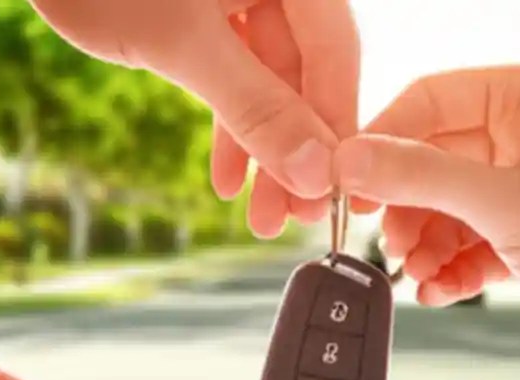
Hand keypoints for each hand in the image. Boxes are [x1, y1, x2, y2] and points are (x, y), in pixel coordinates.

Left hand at [29, 0, 358, 237]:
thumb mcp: (184, 43)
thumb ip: (256, 106)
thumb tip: (316, 173)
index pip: (335, 55)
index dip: (336, 130)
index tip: (333, 196)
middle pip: (305, 74)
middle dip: (295, 152)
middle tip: (295, 219)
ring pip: (269, 81)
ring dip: (262, 149)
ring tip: (259, 217)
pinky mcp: (208, 10)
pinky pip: (233, 73)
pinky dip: (229, 123)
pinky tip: (225, 179)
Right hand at [332, 65, 519, 371]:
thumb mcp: (503, 207)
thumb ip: (420, 177)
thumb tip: (348, 158)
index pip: (432, 97)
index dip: (384, 139)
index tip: (349, 184)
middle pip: (432, 156)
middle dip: (408, 206)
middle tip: (390, 244)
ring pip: (446, 203)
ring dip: (425, 243)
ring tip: (419, 275)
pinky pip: (468, 239)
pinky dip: (449, 265)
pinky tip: (440, 292)